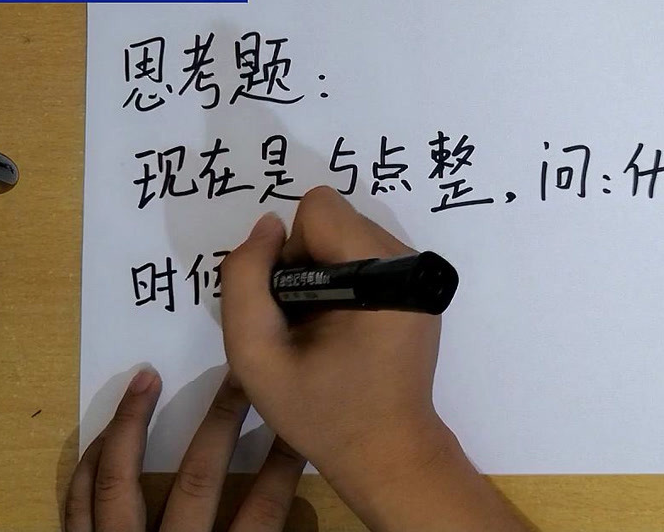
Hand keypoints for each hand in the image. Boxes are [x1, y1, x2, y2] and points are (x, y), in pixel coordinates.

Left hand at [64, 367, 306, 531]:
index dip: (284, 465)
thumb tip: (291, 500)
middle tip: (239, 374)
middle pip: (198, 480)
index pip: (262, 510)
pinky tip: (103, 438)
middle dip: (221, 422)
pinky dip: (88, 470)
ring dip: (132, 425)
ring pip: (119, 484)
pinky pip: (78, 510)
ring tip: (146, 378)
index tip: (300, 422)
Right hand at [220, 186, 446, 483]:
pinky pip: (366, 254)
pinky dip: (345, 281)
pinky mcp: (418, 287)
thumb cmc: (322, 413)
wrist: (387, 451)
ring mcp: (418, 273)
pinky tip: (344, 329)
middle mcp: (409, 263)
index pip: (319, 211)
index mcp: (381, 276)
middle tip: (304, 325)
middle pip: (334, 219)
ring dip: (324, 272)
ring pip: (347, 234)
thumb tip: (267, 227)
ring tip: (324, 331)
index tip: (292, 307)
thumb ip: (244, 283)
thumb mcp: (256, 357)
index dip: (289, 253)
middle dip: (305, 262)